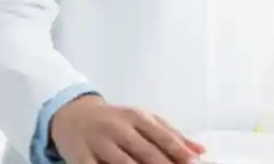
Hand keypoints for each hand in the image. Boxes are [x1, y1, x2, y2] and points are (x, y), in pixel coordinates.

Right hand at [51, 94, 206, 163]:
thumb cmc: (115, 120)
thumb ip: (172, 134)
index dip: (180, 151)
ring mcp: (99, 142)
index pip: (163, 136)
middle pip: (146, 152)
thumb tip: (200, 150)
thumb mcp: (144, 120)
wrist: (73, 114)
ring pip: (123, 163)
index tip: (194, 162)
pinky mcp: (80, 156)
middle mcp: (118, 128)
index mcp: (137, 117)